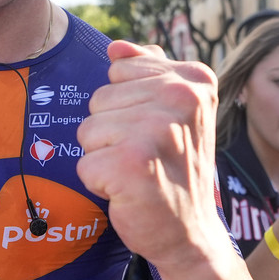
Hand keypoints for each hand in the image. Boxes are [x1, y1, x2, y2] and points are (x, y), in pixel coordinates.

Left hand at [76, 42, 226, 268]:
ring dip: (105, 157)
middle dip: (111, 133)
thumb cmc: (176, 170)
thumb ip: (147, 73)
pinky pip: (85, 164)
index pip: (118, 71)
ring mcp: (158, 130)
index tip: (157, 131)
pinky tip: (129, 191)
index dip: (126, 106)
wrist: (191, 232)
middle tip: (146, 156)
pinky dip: (99, 184)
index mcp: (194, 79)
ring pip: (88, 131)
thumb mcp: (173, 113)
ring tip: (138, 172)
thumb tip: (116, 47)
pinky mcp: (133, 164)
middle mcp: (181, 98)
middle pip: (99, 100)